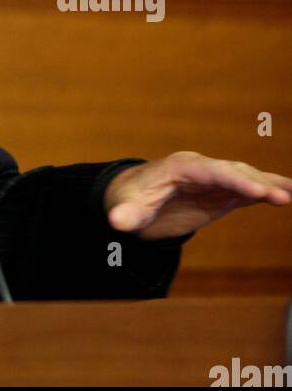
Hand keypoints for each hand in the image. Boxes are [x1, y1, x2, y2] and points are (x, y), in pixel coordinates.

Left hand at [103, 150, 291, 240]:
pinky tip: (290, 192)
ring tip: (290, 195)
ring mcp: (214, 178)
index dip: (232, 179)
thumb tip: (116, 222)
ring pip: (245, 177)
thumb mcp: (126, 209)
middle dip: (256, 183)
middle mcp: (200, 168)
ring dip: (268, 185)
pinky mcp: (223, 191)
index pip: (208, 171)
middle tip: (280, 197)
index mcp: (178, 168)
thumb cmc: (131, 200)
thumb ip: (125, 215)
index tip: (254, 190)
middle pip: (232, 172)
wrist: (135, 197)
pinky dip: (270, 189)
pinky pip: (249, 189)